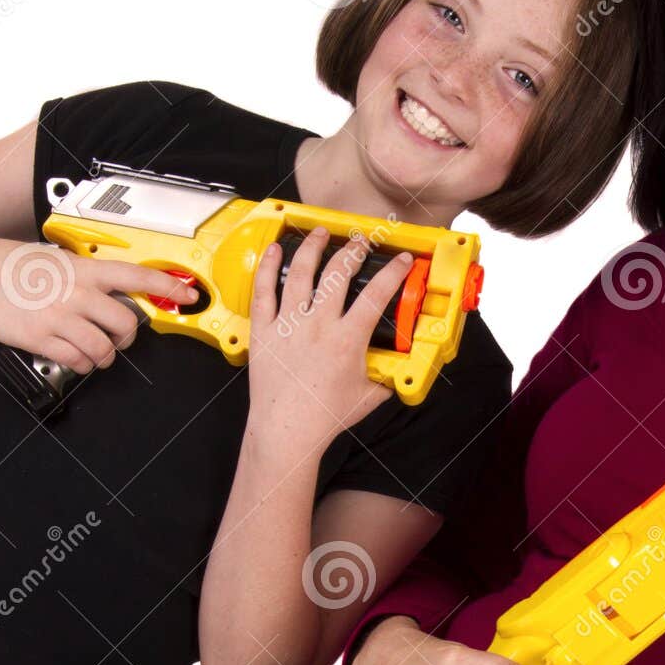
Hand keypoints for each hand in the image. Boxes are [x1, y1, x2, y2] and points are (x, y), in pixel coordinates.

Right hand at [0, 236, 197, 370]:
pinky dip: (81, 364)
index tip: (190, 294)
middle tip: (119, 340)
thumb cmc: (16, 266)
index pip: (135, 276)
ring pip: (104, 348)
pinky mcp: (40, 337)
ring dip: (106, 357)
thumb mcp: (59, 261)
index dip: (167, 286)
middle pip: (126, 324)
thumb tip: (115, 293)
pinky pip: (76, 360)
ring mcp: (58, 316)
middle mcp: (76, 292)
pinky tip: (74, 357)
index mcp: (84, 270)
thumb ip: (87, 277)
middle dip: (128, 338)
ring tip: (97, 353)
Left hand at [245, 226, 413, 456]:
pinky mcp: (264, 330)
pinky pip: (263, 290)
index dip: (393, 271)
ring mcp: (288, 325)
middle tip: (359, 242)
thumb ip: (388, 378)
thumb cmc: (325, 417)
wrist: (287, 431)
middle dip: (353, 250)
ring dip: (313, 247)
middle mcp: (318, 326)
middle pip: (338, 273)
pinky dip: (268, 266)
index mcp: (347, 340)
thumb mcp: (369, 396)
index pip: (377, 294)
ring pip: (301, 272)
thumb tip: (401, 369)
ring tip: (321, 233)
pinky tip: (274, 249)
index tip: (400, 260)